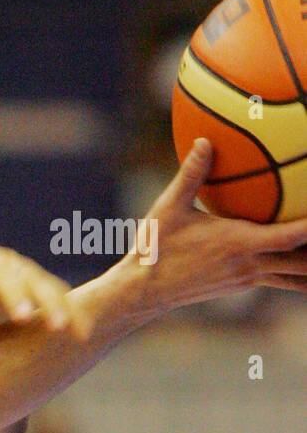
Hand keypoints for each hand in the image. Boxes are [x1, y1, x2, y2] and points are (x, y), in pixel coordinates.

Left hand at [0, 240, 84, 366]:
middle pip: (4, 277)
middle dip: (14, 295)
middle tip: (25, 317)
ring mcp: (19, 270)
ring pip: (38, 284)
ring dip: (51, 304)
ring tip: (60, 329)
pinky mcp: (41, 282)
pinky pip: (59, 295)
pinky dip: (71, 311)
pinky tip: (83, 333)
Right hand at [115, 138, 306, 315]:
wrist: (142, 292)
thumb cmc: (154, 249)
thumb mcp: (168, 209)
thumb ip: (191, 175)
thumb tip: (203, 140)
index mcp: (239, 244)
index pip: (292, 235)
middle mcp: (250, 265)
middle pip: (305, 263)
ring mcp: (248, 279)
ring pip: (298, 278)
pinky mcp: (241, 285)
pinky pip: (281, 280)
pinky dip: (299, 273)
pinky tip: (303, 261)